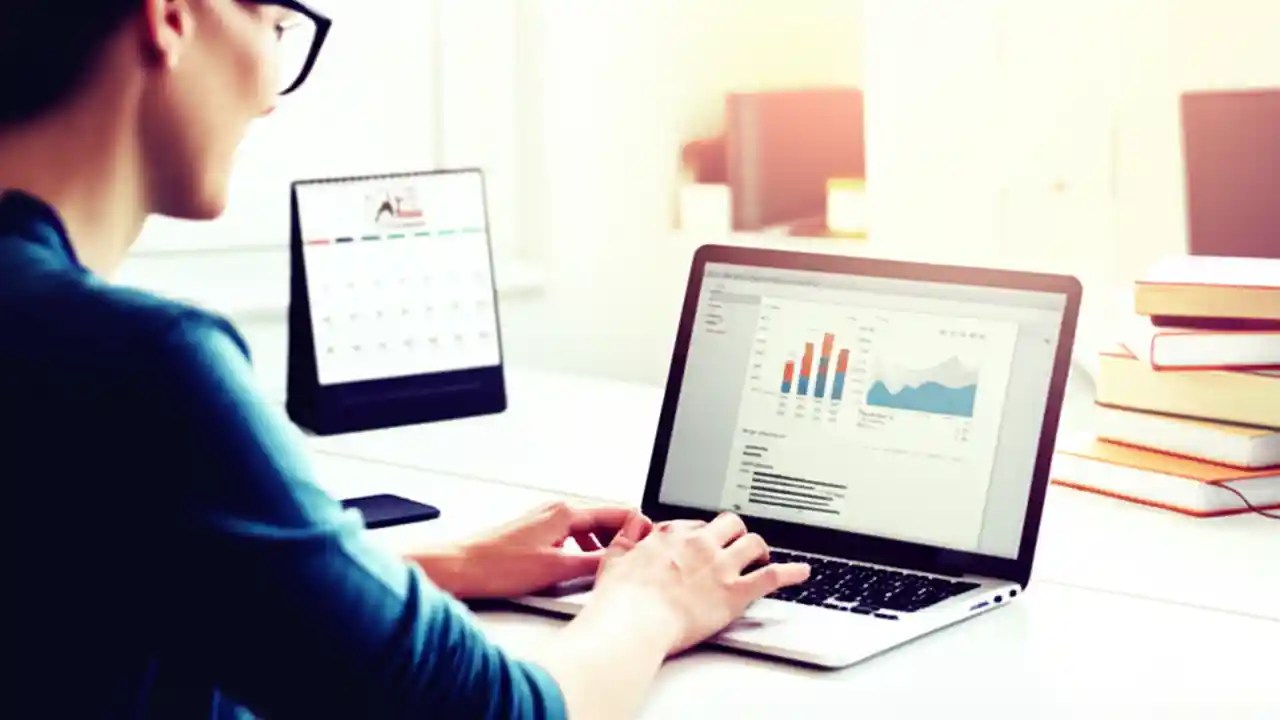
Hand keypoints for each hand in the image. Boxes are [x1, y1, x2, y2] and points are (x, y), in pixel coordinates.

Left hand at [412, 501, 652, 599]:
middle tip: (633, 559)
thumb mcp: (556, 569)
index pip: (616, 511)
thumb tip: (621, 561)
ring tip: (608, 566)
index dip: (637, 528)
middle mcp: (555, 509)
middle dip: (620, 537)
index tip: (648, 545)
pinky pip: (569, 535)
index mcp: (565, 512)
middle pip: (602, 518)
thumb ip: (594, 562)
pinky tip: (578, 567)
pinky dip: (581, 547)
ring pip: (586, 527)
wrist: (460, 567)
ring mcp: (543, 519)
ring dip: (601, 544)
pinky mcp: (533, 531)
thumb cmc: (497, 566)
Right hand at [582, 512, 810, 655]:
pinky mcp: (736, 591)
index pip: (695, 526)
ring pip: (753, 543)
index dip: (701, 535)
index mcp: (672, 537)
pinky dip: (791, 573)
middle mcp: (700, 545)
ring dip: (758, 549)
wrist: (634, 622)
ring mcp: (720, 566)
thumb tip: (634, 522)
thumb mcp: (614, 557)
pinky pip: (772, 575)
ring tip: (760, 557)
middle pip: (729, 524)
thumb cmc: (623, 599)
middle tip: (734, 545)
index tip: (702, 544)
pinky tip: (801, 572)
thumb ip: (626, 537)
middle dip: (734, 533)